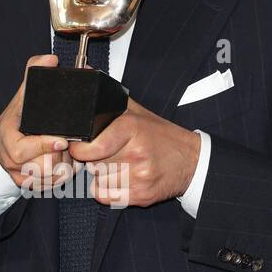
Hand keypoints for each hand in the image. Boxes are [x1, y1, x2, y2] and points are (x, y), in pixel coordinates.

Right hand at [0, 54, 74, 192]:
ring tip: (70, 156)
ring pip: (46, 180)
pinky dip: (59, 178)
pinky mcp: (28, 186)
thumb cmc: (14, 120)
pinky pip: (48, 187)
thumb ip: (33, 75)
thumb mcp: (21, 96)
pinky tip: (66, 166)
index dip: (43, 145)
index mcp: (6, 139)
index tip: (62, 140)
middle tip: (71, 147)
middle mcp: (11, 162)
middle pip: (39, 168)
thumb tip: (49, 59)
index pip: (23, 150)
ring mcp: (19, 176)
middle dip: (59, 159)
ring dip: (62, 169)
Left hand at [68, 95, 200, 206]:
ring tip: (119, 165)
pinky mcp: (141, 196)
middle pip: (93, 163)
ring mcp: (139, 177)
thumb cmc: (160, 137)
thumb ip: (110, 99)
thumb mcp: (138, 112)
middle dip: (93, 159)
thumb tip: (85, 75)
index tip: (79, 146)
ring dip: (101, 175)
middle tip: (106, 154)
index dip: (81, 148)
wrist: (192, 162)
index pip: (93, 145)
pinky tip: (122, 179)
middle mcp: (136, 154)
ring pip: (98, 180)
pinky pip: (106, 196)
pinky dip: (108, 190)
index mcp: (133, 129)